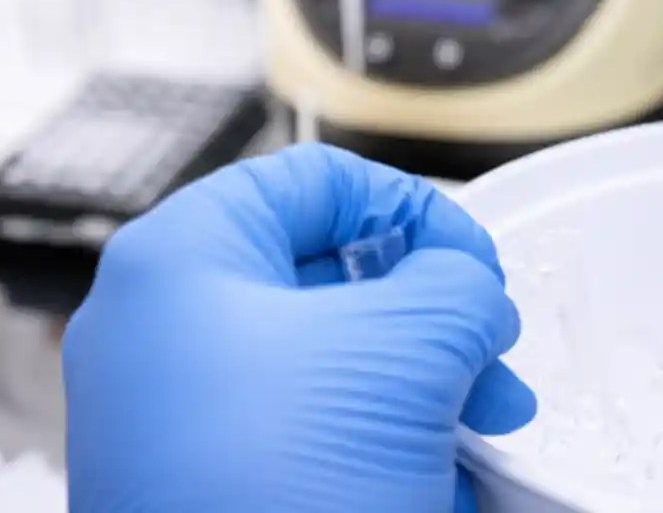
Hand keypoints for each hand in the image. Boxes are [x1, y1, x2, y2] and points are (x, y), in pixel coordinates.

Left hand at [63, 144, 535, 511]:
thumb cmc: (271, 491)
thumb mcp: (407, 347)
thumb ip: (456, 285)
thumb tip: (470, 292)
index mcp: (188, 260)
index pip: (320, 180)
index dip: (415, 209)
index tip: (473, 263)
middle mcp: (174, 332)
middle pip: (334, 276)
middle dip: (434, 316)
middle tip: (487, 353)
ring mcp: (190, 416)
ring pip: (338, 363)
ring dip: (428, 387)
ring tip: (481, 429)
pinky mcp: (219, 484)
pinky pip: (320, 436)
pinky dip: (389, 446)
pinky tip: (437, 482)